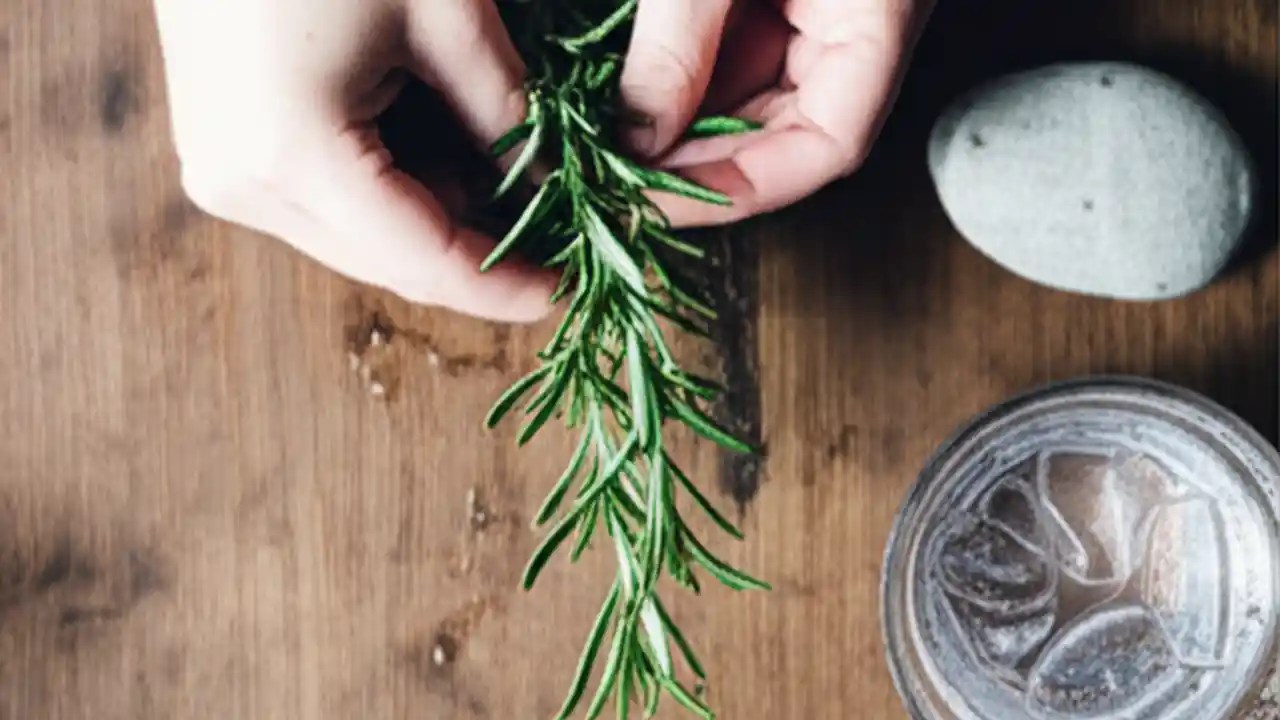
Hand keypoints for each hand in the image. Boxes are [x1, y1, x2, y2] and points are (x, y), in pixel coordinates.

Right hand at [153, 1, 555, 322]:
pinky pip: (331, 198)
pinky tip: (450, 145)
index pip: (426, 262)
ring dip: (442, 215)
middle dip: (481, 252)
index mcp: (292, 158)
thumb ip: (505, 113)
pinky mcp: (224, 148)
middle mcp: (244, 187)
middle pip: (392, 261)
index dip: (507, 287)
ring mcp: (223, 171)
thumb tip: (554, 186)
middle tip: (560, 233)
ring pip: (364, 236)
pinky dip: (398, 185)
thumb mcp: (444, 14)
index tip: (572, 289)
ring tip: (514, 175)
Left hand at [620, 0, 932, 225]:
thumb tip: (639, 138)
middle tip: (616, 182)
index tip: (659, 206)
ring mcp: (820, 12)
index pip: (828, 146)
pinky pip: (736, 55)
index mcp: (883, 17)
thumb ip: (679, 44)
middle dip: (699, 165)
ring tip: (607, 145)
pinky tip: (625, 97)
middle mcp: (857, 30)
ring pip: (753, 100)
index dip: (741, 190)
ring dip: (682, 128)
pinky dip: (681, 80)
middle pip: (786, 136)